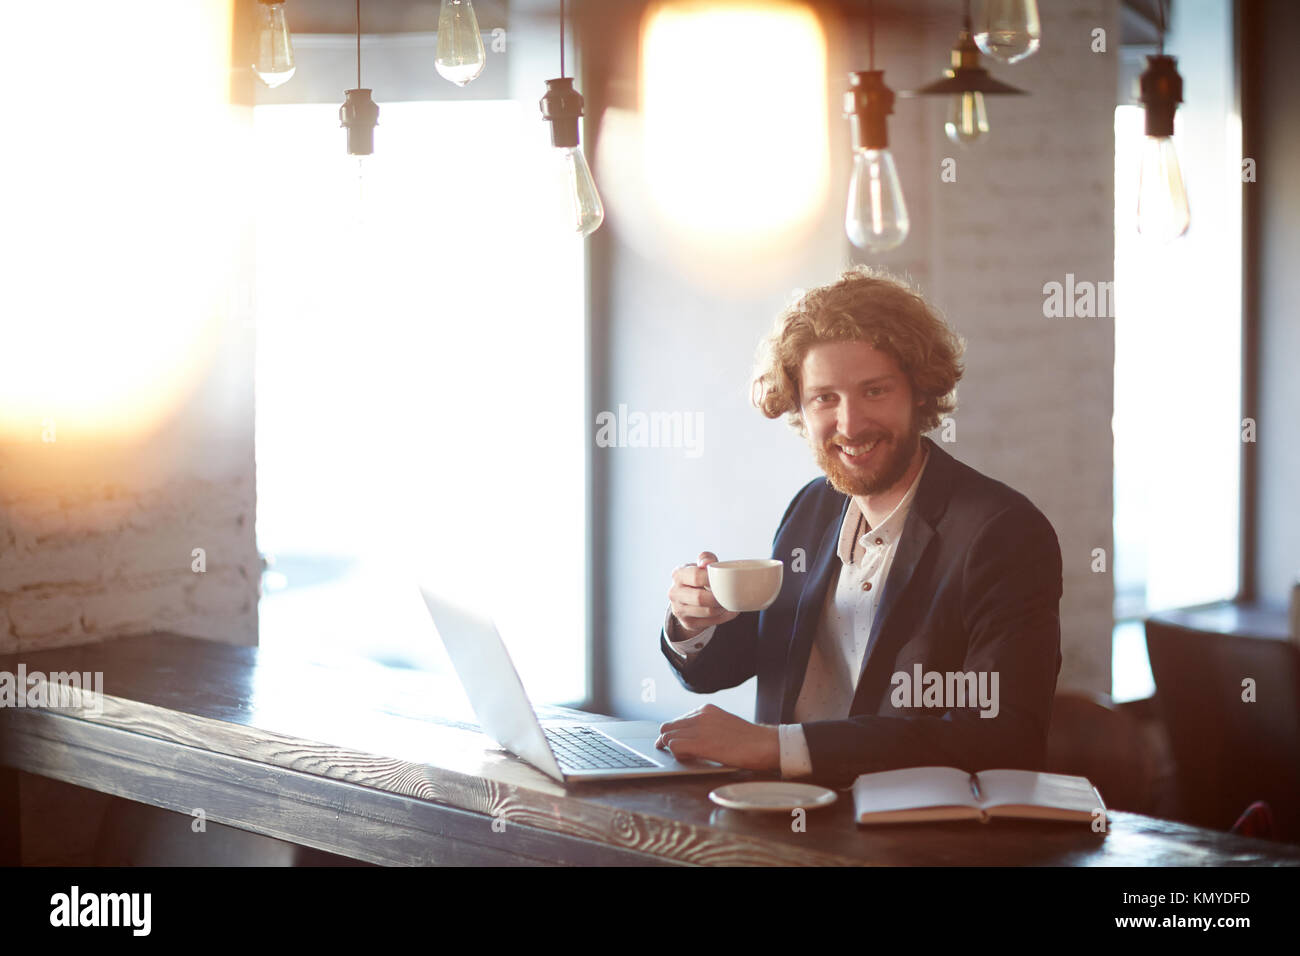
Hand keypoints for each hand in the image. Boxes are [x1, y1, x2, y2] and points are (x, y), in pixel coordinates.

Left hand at [655, 704, 779, 770]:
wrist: (765, 744)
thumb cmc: (749, 740)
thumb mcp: (724, 725)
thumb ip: (706, 727)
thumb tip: (690, 738)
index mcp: (706, 710)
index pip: (677, 720)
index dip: (673, 733)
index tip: (672, 742)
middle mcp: (700, 715)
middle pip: (668, 726)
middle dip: (665, 739)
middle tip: (667, 751)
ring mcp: (700, 728)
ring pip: (667, 735)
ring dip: (669, 747)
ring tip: (679, 756)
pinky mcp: (702, 743)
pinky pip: (674, 746)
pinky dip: (675, 754)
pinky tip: (685, 759)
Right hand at [667, 552, 739, 638]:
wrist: (688, 598)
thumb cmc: (698, 578)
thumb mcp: (701, 565)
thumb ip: (706, 559)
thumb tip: (706, 563)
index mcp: (678, 575)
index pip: (696, 577)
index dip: (712, 579)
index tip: (723, 579)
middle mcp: (674, 593)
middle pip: (700, 598)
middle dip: (718, 597)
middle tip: (729, 593)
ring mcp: (679, 610)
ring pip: (708, 612)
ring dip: (723, 608)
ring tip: (729, 601)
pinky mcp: (687, 623)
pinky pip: (710, 622)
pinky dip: (723, 617)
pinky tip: (727, 610)